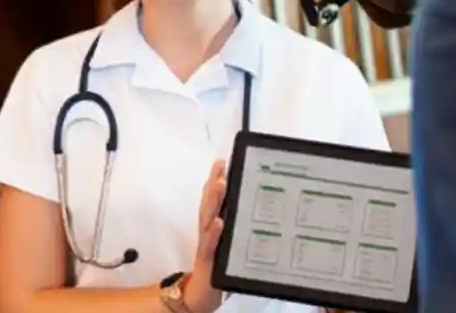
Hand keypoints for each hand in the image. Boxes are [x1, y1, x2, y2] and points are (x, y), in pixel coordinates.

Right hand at [183, 159, 226, 312]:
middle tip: (221, 167)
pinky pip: (210, 246)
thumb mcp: (229, 244)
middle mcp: (207, 231)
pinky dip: (214, 234)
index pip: (214, 199)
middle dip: (214, 184)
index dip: (216, 179)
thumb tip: (254, 208)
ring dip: (213, 202)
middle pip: (209, 204)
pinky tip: (220, 223)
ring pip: (207, 219)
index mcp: (214, 226)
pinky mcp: (207, 261)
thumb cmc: (217, 267)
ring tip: (220, 185)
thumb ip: (235, 226)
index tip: (223, 161)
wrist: (201, 295)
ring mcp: (206, 245)